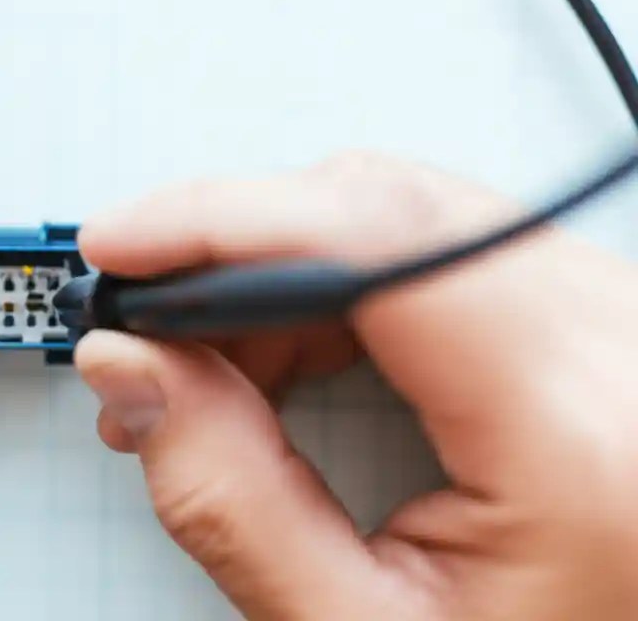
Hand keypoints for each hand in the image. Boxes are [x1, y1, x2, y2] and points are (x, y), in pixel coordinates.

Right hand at [74, 151, 637, 619]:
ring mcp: (617, 330)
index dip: (229, 221)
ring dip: (281, 277)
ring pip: (409, 221)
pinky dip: (342, 291)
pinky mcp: (595, 330)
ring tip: (212, 376)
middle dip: (235, 255)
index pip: (382, 241)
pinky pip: (445, 251)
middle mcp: (620, 354)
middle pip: (388, 213)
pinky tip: (287, 357)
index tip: (125, 245)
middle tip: (147, 333)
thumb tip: (131, 369)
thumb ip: (230, 501)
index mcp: (576, 436)